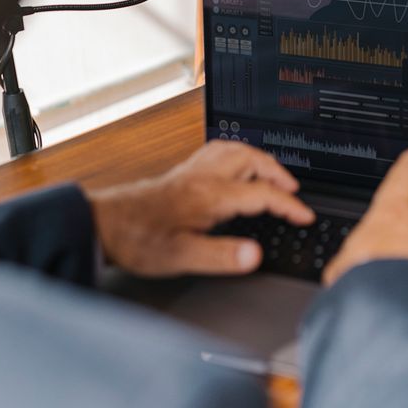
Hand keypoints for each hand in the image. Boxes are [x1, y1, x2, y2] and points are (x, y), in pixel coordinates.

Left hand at [87, 141, 313, 276]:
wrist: (103, 224)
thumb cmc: (138, 240)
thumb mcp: (182, 257)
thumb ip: (222, 257)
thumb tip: (256, 255)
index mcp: (210, 196)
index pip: (261, 194)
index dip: (288, 206)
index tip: (304, 216)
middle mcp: (203, 177)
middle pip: (252, 160)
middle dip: (279, 173)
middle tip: (293, 191)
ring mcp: (192, 171)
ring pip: (235, 150)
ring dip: (260, 159)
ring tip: (273, 173)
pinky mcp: (181, 173)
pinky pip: (218, 150)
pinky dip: (237, 154)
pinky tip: (235, 164)